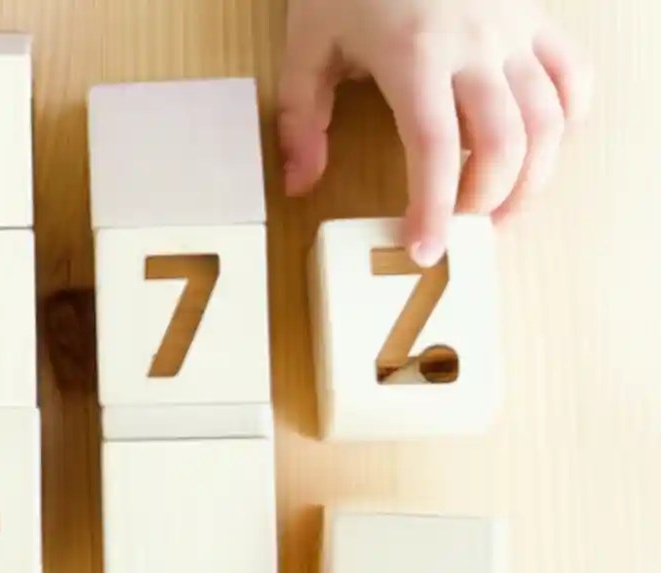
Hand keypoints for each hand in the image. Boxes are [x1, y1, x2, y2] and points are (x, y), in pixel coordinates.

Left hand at [278, 0, 590, 265]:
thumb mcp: (307, 42)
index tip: (425, 250)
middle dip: (486, 201)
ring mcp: (514, 29)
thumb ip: (302, 116)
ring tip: (501, 211)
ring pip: (548, 118)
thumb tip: (299, 183)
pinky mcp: (536, 18)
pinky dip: (568, 119)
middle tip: (460, 230)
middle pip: (503, 141)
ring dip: (532, 177)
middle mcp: (475, 44)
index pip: (434, 147)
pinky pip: (572, 74)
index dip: (433, 207)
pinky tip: (542, 149)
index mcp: (414, 54)